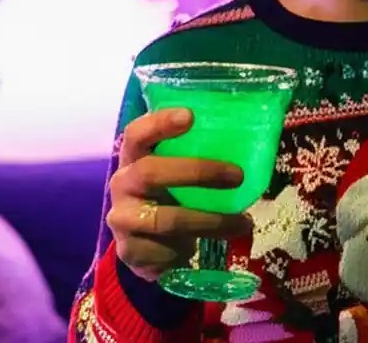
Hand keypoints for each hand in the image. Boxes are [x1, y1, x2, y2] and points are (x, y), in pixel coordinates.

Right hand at [105, 108, 252, 282]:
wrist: (144, 249)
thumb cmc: (166, 201)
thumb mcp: (173, 178)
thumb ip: (191, 162)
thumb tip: (245, 147)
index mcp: (132, 160)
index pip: (136, 134)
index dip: (159, 124)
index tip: (190, 116)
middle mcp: (122, 185)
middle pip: (150, 172)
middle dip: (196, 172)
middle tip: (237, 175)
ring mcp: (122, 219)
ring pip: (167, 219)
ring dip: (211, 222)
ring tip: (243, 223)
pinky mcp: (130, 251)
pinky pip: (167, 251)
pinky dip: (193, 250)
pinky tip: (207, 249)